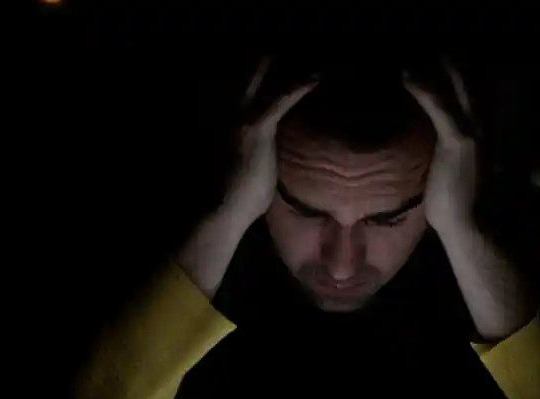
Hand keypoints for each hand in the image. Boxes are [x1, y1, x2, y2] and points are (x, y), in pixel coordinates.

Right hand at [219, 57, 318, 229]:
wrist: (221, 211)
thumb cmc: (238, 201)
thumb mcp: (254, 174)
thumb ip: (261, 157)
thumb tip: (272, 162)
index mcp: (231, 124)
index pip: (248, 92)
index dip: (264, 77)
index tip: (279, 65)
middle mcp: (231, 115)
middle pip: (249, 76)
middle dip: (268, 60)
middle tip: (289, 46)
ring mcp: (241, 119)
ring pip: (264, 80)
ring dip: (290, 69)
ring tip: (317, 60)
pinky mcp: (255, 128)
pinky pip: (280, 99)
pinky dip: (299, 86)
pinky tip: (317, 76)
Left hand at [403, 59, 479, 235]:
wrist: (469, 227)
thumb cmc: (457, 204)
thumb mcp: (453, 171)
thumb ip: (450, 152)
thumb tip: (440, 147)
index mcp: (481, 135)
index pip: (475, 94)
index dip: (462, 73)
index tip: (445, 55)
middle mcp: (482, 129)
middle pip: (472, 83)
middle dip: (454, 61)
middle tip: (433, 42)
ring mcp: (472, 134)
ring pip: (459, 88)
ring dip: (439, 66)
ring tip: (417, 49)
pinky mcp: (457, 142)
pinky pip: (440, 107)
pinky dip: (424, 88)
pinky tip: (406, 74)